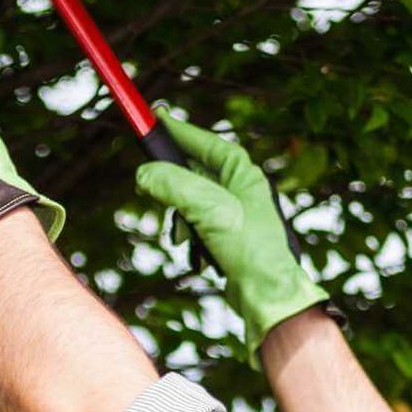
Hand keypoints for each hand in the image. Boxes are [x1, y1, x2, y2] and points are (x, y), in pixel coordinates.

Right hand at [135, 113, 326, 360]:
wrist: (268, 293)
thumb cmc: (250, 248)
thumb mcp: (208, 210)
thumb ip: (175, 186)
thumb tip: (144, 174)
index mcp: (242, 173)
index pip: (206, 142)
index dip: (180, 131)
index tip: (154, 118)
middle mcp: (240, 188)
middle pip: (192, 172)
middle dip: (171, 185)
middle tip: (147, 186)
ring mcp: (234, 212)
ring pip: (189, 201)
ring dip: (179, 217)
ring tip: (182, 235)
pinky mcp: (227, 236)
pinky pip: (196, 225)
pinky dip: (188, 235)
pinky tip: (193, 251)